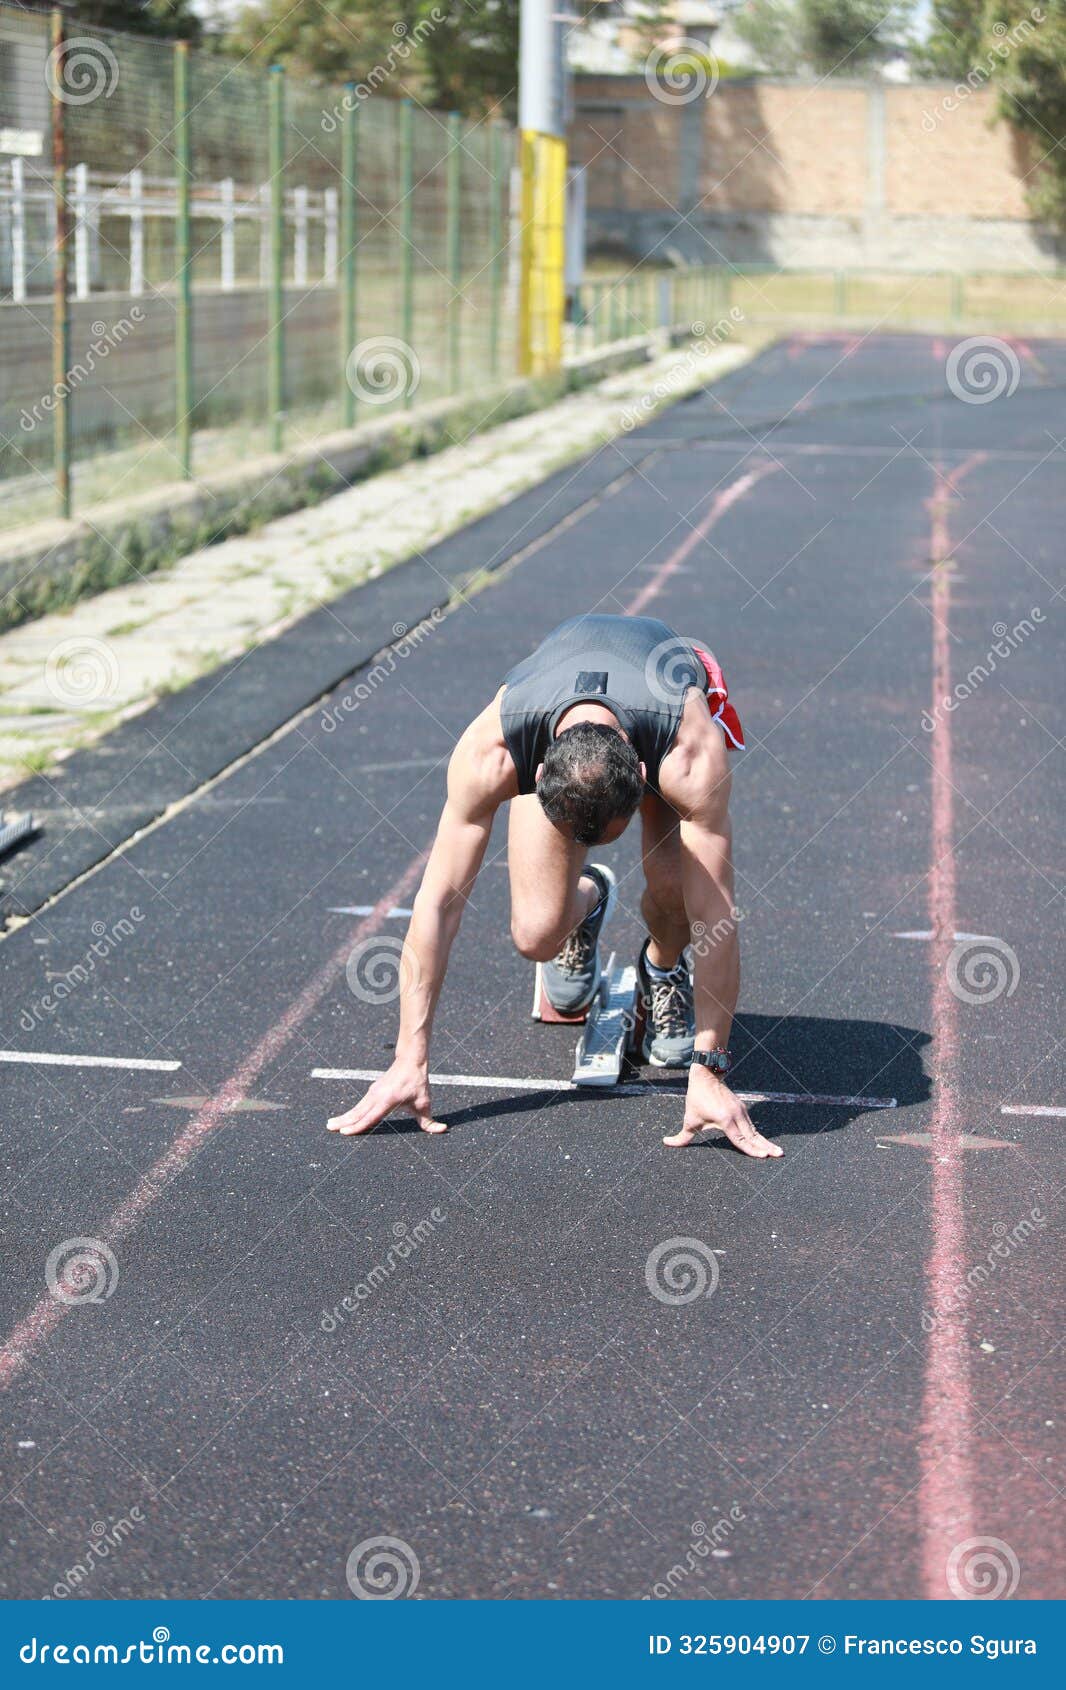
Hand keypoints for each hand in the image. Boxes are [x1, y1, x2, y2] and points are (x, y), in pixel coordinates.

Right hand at [326, 1058, 446, 1136]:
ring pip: (357, 1108)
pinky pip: (360, 1105)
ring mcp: (373, 1093)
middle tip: (330, 1128)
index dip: (358, 1125)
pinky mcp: (373, 1092)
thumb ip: (430, 1120)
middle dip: (344, 1121)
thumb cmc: (417, 1083)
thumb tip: (442, 1130)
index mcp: (388, 1100)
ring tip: (330, 1125)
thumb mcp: (424, 1102)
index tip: (345, 1132)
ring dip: (344, 1117)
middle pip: (358, 1112)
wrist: (410, 1061)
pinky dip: (351, 1112)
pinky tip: (343, 1118)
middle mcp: (377, 1096)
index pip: (371, 1116)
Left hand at [663, 1065, 782, 1156]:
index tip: (764, 1156)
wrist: (706, 1076)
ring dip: (765, 1141)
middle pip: (753, 1136)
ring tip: (777, 1152)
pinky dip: (758, 1135)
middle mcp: (737, 1116)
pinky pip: (751, 1125)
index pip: (741, 1139)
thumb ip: (681, 1137)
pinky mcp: (742, 1109)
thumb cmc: (696, 1099)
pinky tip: (765, 1143)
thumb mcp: (689, 1119)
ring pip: (754, 1131)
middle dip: (766, 1146)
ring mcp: (741, 1111)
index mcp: (726, 1120)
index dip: (752, 1149)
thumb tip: (666, 1143)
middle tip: (779, 1155)